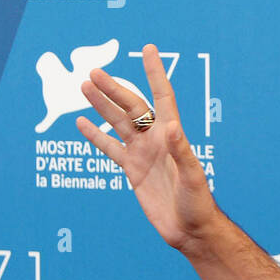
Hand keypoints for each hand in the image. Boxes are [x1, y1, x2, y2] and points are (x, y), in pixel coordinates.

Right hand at [76, 44, 216, 251]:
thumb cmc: (198, 203)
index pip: (163, 96)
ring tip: (84, 86)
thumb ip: (181, 151)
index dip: (155, 73)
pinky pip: (110, 149)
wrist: (189, 230)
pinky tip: (81, 122)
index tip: (148, 49)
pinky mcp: (132, 171)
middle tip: (93, 72)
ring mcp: (143, 154)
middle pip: (132, 107)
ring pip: (118, 123)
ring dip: (102, 106)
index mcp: (173, 136)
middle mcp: (157, 140)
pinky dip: (95, 136)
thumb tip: (169, 124)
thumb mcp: (193, 176)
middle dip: (114, 89)